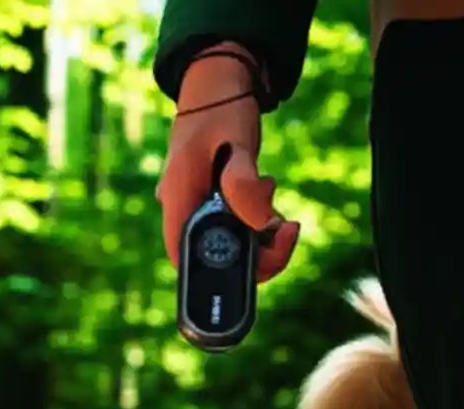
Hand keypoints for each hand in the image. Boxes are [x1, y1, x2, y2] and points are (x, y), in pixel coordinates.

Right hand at [156, 44, 299, 282]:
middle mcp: (184, 209)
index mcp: (178, 199)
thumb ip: (243, 184)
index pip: (187, 259)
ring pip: (228, 244)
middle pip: (213, 258)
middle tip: (285, 225)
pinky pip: (236, 227)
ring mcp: (197, 207)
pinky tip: (269, 195)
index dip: (224, 272)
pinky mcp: (213, 202)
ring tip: (276, 201)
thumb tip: (259, 225)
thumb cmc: (221, 108)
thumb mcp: (236, 141)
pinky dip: (259, 221)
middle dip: (256, 251)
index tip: (264, 250)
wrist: (217, 83)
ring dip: (261, 234)